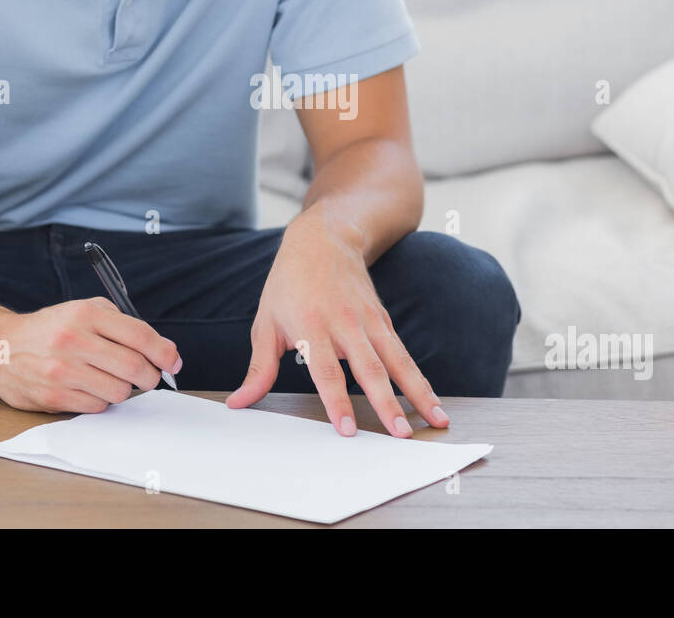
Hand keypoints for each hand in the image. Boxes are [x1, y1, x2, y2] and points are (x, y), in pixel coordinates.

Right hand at [0, 298, 180, 412]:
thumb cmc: (50, 329)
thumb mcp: (84, 311)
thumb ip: (122, 324)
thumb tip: (162, 350)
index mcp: (86, 315)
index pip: (140, 336)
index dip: (164, 352)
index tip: (173, 363)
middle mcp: (74, 341)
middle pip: (134, 367)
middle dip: (150, 376)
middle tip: (148, 376)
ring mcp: (62, 371)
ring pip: (119, 391)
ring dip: (122, 388)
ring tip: (106, 377)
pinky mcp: (53, 396)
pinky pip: (97, 406)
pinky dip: (100, 399)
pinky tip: (86, 387)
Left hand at [225, 212, 449, 436]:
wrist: (323, 238)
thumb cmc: (288, 284)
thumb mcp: (265, 322)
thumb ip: (259, 369)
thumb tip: (238, 403)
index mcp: (311, 325)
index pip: (326, 371)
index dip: (337, 402)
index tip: (348, 430)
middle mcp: (344, 323)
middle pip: (370, 369)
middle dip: (387, 403)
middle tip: (401, 434)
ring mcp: (368, 321)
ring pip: (397, 361)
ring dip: (417, 392)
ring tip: (435, 419)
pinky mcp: (382, 319)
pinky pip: (403, 353)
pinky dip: (419, 377)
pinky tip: (431, 399)